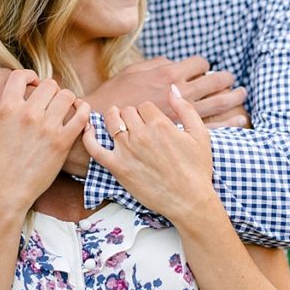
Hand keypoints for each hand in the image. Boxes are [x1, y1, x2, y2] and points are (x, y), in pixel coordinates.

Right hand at [0, 70, 90, 210]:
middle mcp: (28, 115)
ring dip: (67, 100)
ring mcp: (48, 127)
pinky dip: (84, 111)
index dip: (29, 77)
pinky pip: (82, 115)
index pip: (21, 76)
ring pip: (67, 96)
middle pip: (49, 84)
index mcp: (6, 110)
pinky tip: (78, 115)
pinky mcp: (63, 141)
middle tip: (49, 101)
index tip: (32, 85)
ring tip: (63, 109)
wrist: (6, 193)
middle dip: (50, 89)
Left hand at [82, 85, 217, 221]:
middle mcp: (141, 134)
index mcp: (161, 124)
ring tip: (119, 124)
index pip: (144, 105)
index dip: (147, 112)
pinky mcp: (117, 167)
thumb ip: (186, 108)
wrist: (189, 200)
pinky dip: (89, 136)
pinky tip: (90, 130)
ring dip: (113, 119)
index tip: (151, 121)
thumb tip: (172, 89)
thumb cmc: (197, 169)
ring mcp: (126, 151)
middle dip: (132, 115)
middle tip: (138, 125)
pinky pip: (94, 147)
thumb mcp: (201, 134)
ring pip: (111, 122)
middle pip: (126, 111)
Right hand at [86, 56, 250, 128]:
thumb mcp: (133, 72)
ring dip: (233, 98)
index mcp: (168, 75)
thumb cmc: (115, 96)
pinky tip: (240, 119)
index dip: (204, 65)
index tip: (205, 69)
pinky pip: (213, 127)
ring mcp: (183, 114)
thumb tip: (173, 62)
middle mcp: (179, 93)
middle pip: (214, 82)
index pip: (199, 64)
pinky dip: (229, 122)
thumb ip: (156, 64)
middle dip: (226, 79)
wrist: (102, 125)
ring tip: (242, 95)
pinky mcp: (182, 132)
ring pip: (218, 103)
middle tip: (232, 80)